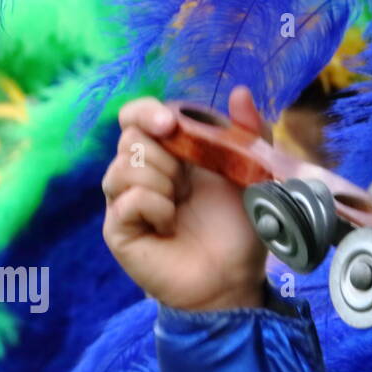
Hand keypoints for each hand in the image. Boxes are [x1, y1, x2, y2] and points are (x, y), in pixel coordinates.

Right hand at [102, 89, 269, 311]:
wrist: (234, 279)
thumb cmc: (241, 231)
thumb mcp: (252, 176)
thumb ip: (249, 134)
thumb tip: (238, 92)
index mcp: (168, 154)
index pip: (136, 116)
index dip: (146, 112)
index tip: (169, 124)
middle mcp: (141, 174)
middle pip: (130, 137)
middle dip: (166, 156)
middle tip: (187, 185)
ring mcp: (125, 201)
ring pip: (125, 166)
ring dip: (162, 183)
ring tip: (179, 208)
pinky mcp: (118, 229)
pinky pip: (128, 199)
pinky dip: (154, 207)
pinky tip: (169, 226)